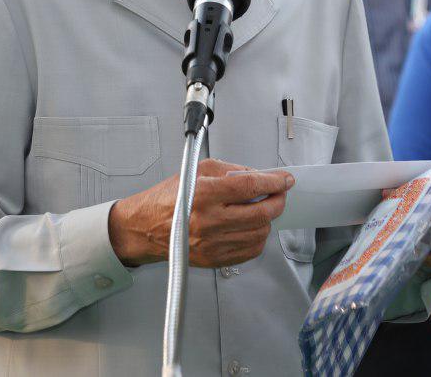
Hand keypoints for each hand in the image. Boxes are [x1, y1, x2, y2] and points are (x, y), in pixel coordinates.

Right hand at [108, 158, 291, 267]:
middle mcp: (209, 221)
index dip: (273, 181)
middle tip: (279, 193)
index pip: (250, 186)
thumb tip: (260, 176)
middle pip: (261, 212)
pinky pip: (250, 251)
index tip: (285, 179)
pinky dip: (257, 238)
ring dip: (267, 219)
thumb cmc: (169, 198)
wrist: (146, 227)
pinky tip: (250, 226)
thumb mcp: (198, 171)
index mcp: (204, 194)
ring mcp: (212, 244)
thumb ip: (232, 171)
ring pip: (259, 233)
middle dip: (277, 201)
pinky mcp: (214, 259)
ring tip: (261, 209)